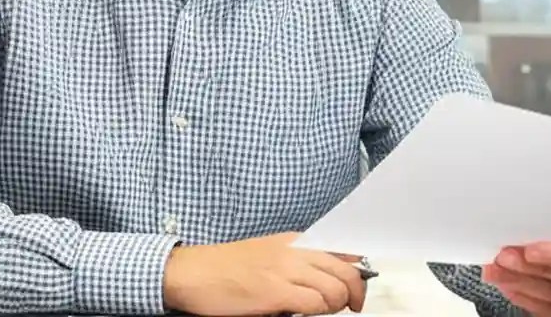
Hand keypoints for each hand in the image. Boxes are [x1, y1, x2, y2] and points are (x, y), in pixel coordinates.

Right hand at [163, 231, 367, 315]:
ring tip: (322, 311)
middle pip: (347, 271)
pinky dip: (317, 313)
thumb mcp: (270, 254)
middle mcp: (295, 251)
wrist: (193, 272)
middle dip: (356, 293)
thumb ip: (298, 261)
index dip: (358, 272)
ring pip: (335, 289)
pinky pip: (314, 304)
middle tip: (351, 306)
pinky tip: (303, 314)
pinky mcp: (273, 293)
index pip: (343, 250)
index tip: (358, 287)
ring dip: (335, 306)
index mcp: (296, 241)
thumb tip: (328, 276)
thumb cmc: (227, 267)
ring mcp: (285, 271)